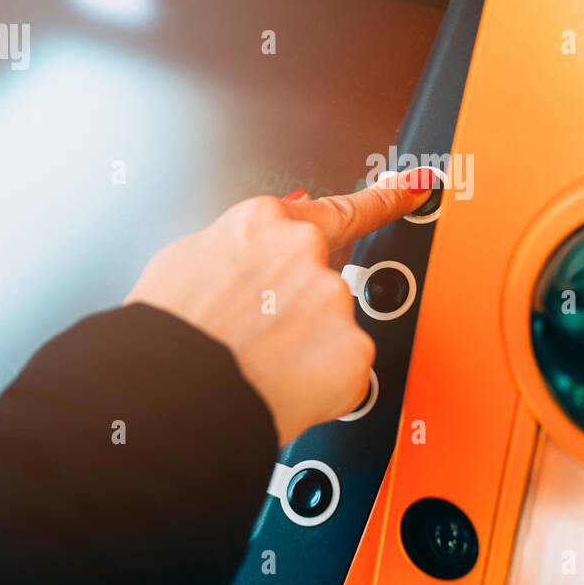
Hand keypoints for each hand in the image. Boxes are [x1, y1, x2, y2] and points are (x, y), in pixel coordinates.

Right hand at [125, 169, 434, 443]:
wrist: (169, 395)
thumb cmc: (166, 334)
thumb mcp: (186, 262)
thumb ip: (241, 247)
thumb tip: (260, 248)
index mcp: (266, 224)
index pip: (343, 208)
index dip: (387, 199)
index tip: (417, 189)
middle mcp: (308, 253)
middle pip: (326, 283)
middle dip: (302, 314)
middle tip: (258, 341)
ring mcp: (336, 301)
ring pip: (334, 330)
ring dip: (309, 350)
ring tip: (259, 368)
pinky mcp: (354, 351)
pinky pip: (345, 371)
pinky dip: (321, 385)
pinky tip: (284, 389)